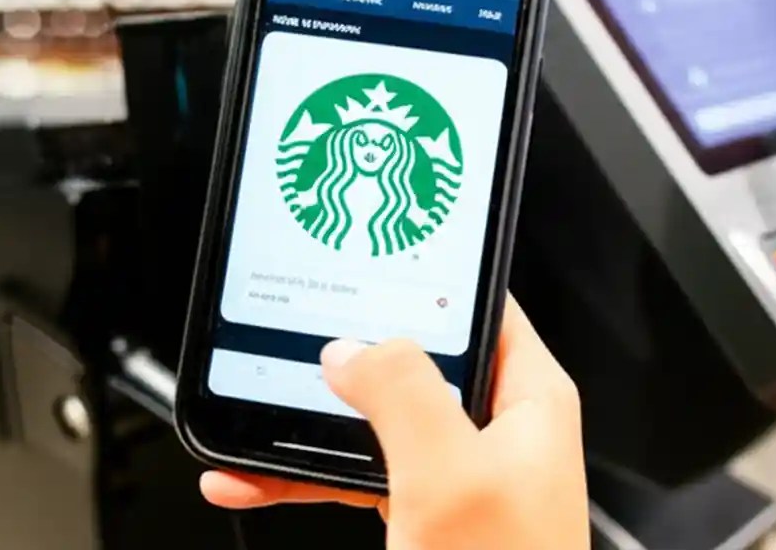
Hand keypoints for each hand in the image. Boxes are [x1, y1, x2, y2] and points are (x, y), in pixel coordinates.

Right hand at [199, 296, 589, 549]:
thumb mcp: (450, 473)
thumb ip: (403, 393)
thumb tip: (354, 349)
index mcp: (527, 399)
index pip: (478, 305)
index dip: (425, 279)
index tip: (368, 260)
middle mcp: (495, 429)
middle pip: (414, 360)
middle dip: (346, 354)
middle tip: (291, 338)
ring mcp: (458, 473)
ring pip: (374, 421)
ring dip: (307, 421)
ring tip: (247, 418)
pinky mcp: (424, 514)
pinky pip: (355, 475)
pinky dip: (304, 474)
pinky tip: (251, 478)